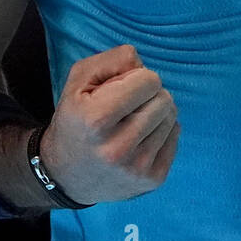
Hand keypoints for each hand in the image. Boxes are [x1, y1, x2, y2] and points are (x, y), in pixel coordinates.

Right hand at [40, 44, 180, 204]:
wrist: (66, 175)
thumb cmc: (76, 119)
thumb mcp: (79, 79)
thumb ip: (113, 60)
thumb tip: (144, 66)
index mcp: (96, 120)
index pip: (149, 81)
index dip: (137, 77)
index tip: (122, 88)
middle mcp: (117, 148)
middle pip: (164, 99)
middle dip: (149, 95)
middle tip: (128, 106)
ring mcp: (136, 168)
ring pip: (173, 118)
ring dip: (156, 112)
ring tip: (133, 121)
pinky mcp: (151, 180)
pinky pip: (175, 137)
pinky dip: (162, 131)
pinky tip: (140, 138)